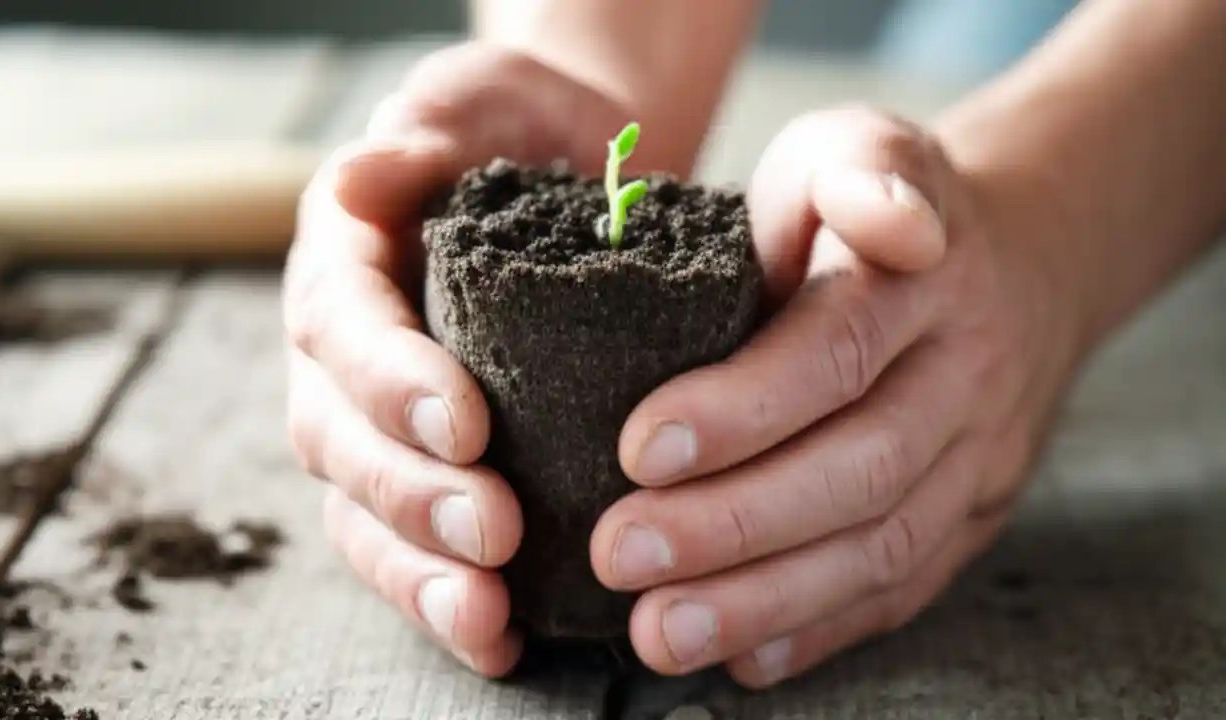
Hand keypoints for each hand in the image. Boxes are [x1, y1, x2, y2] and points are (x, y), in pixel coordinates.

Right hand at [284, 42, 639, 675]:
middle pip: (344, 442)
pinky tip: (502, 640)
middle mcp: (346, 357)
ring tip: (487, 615)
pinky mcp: (436, 472)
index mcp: (344, 266)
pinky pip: (419, 548)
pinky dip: (450, 600)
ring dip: (421, 574)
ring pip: (368, 515)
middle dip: (412, 496)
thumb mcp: (469, 105)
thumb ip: (423, 130)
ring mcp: (382, 425)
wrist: (567, 165)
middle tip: (494, 532)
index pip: (341, 330)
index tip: (465, 426)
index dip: (389, 385)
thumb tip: (369, 173)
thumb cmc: (514, 130)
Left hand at [588, 106, 1083, 685]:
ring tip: (658, 631)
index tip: (639, 447)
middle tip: (620, 554)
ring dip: (764, 599)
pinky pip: (903, 588)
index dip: (743, 406)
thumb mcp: (853, 151)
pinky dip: (818, 629)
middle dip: (732, 523)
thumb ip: (855, 172)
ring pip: (881, 545)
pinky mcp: (973, 516)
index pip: (840, 348)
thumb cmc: (874, 211)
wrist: (1010, 266)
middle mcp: (967, 374)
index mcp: (926, 278)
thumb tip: (891, 220)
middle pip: (860, 466)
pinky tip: (741, 656)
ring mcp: (981, 457)